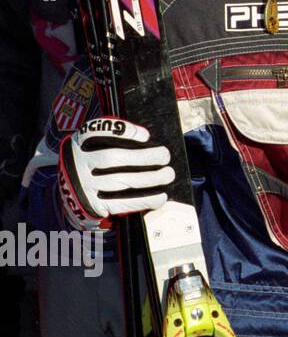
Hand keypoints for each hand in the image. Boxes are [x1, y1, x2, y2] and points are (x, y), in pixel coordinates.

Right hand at [57, 117, 174, 231]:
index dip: (121, 130)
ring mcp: (84, 185)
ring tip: (168, 174)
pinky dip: (144, 200)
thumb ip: (113, 137)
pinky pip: (121, 203)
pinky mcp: (93, 205)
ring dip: (149, 178)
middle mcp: (78, 163)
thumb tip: (144, 138)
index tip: (145, 136)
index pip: (94, 131)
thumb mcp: (93, 145)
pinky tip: (161, 196)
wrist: (70, 194)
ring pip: (119, 181)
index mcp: (80, 144)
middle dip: (144, 157)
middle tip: (165, 156)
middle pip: (112, 158)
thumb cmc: (94, 164)